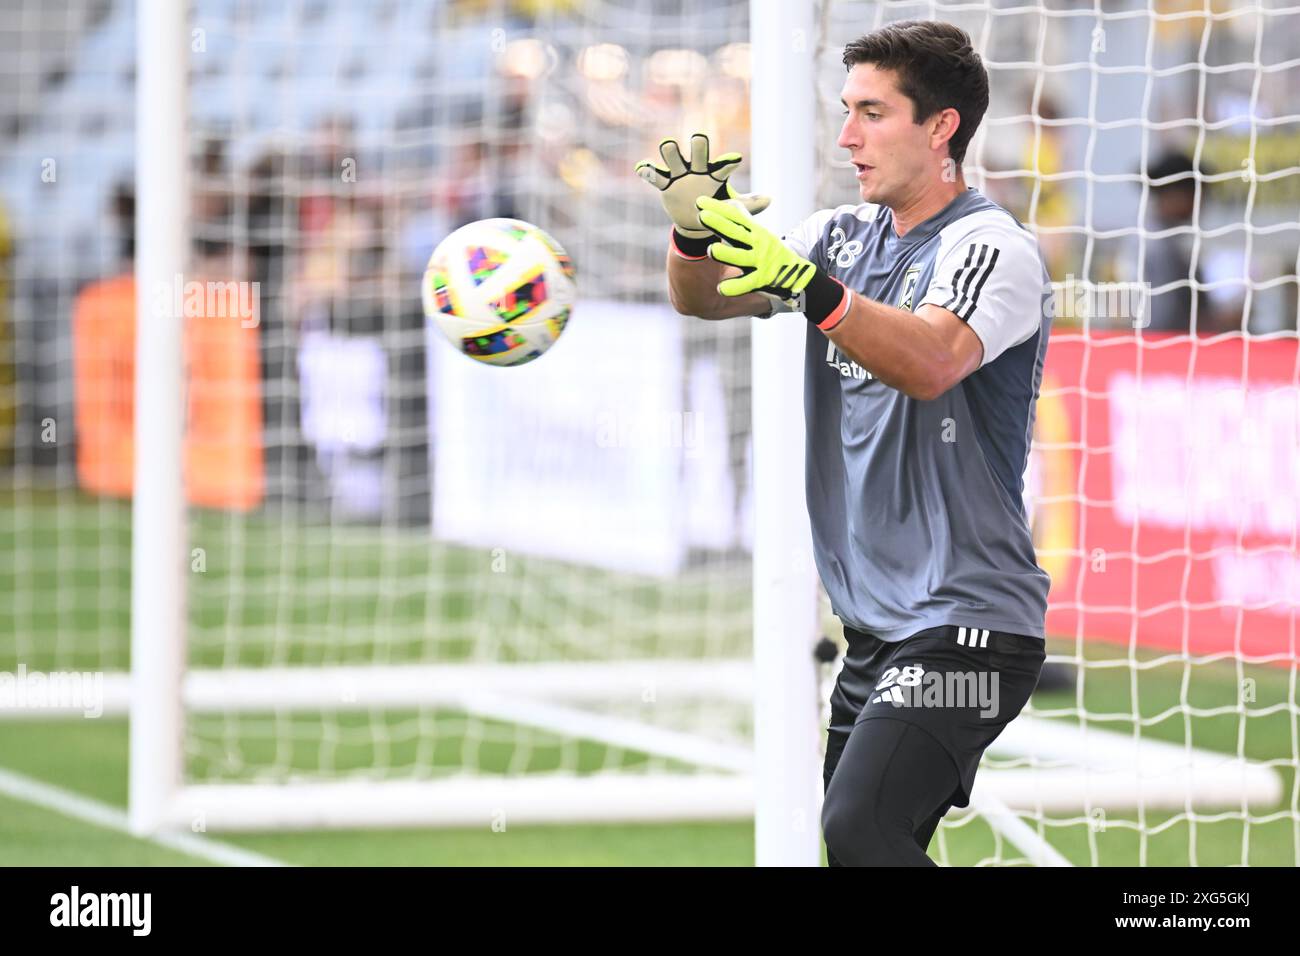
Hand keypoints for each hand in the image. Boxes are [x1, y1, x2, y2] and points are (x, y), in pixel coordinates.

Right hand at [635, 134, 769, 237]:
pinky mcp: (666, 185)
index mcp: (716, 174)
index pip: (724, 165)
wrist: (697, 222)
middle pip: (698, 150)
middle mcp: (698, 169)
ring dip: (671, 151)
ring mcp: (680, 175)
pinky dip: (648, 171)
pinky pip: (655, 177)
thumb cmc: (718, 209)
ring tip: (668, 146)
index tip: (736, 161)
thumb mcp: (735, 210)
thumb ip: (751, 205)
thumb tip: (770, 199)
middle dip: (699, 145)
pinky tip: (642, 168)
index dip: (729, 162)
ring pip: (673, 157)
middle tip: (700, 141)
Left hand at [694, 195, 815, 296]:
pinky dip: (735, 287)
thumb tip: (731, 202)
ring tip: (711, 250)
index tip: (700, 201)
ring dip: (726, 254)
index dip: (718, 209)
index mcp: (755, 231)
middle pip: (736, 233)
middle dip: (719, 225)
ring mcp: (760, 261)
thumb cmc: (769, 251)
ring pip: (741, 257)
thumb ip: (743, 220)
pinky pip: (746, 284)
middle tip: (702, 217)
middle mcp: (758, 243)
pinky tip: (721, 288)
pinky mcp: (762, 280)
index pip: (735, 217)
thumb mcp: (758, 233)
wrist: (797, 273)